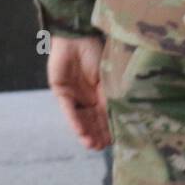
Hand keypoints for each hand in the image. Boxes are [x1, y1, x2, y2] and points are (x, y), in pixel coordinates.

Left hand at [47, 35, 111, 150]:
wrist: (78, 37)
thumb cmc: (98, 52)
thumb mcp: (110, 77)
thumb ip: (113, 95)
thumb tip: (123, 117)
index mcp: (102, 93)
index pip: (106, 115)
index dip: (110, 128)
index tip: (116, 141)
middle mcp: (88, 97)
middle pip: (92, 120)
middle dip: (97, 134)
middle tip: (102, 148)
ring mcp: (74, 95)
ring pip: (80, 119)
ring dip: (86, 132)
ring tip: (92, 145)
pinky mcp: (61, 92)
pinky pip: (68, 110)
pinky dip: (74, 121)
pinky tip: (80, 131)